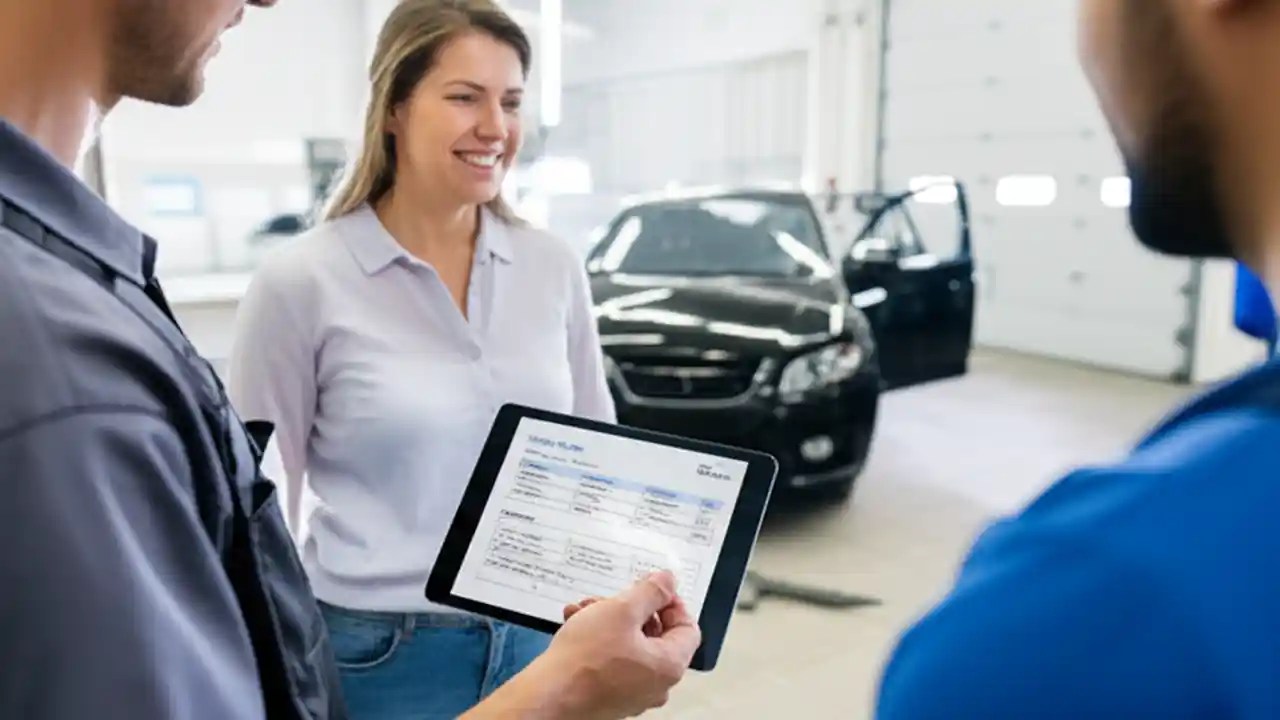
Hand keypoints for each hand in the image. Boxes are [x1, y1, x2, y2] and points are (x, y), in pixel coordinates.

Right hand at [547, 571, 700, 718]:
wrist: (548, 696)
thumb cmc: (586, 657)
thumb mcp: (622, 610)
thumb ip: (651, 592)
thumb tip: (668, 581)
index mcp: (669, 665)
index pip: (687, 627)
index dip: (671, 601)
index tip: (652, 587)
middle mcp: (655, 685)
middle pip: (655, 635)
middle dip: (630, 608)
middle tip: (611, 596)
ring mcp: (632, 694)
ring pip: (629, 645)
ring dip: (609, 620)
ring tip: (584, 608)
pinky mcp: (608, 696)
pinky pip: (612, 661)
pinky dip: (598, 640)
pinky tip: (575, 623)